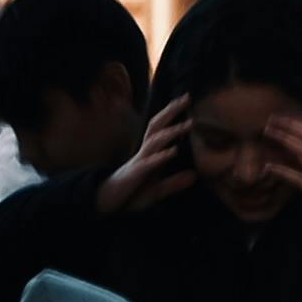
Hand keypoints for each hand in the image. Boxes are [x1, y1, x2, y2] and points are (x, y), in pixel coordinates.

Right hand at [98, 98, 195, 214]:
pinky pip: (149, 163)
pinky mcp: (135, 175)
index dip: (172, 114)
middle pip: (156, 126)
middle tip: (187, 97)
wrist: (108, 204)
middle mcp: (144, 153)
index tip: (186, 99)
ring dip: (172, 132)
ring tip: (188, 124)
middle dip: (171, 111)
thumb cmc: (131, 195)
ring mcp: (139, 162)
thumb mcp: (156, 191)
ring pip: (154, 141)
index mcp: (149, 154)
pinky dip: (161, 156)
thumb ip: (174, 183)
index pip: (160, 128)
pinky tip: (174, 151)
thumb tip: (194, 175)